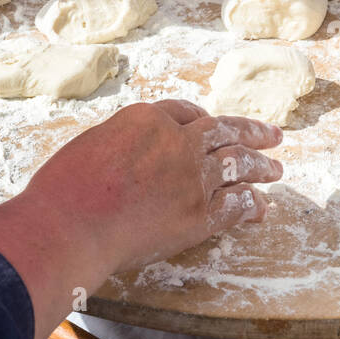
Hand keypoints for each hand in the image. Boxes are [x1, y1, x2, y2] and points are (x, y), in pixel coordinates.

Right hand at [0, 99, 282, 338]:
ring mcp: (193, 177)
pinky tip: (263, 207)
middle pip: (223, 131)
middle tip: (273, 135)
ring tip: (277, 169)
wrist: (69, 226)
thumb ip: (117, 146)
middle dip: (251, 133)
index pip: (185, 112)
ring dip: (262, 166)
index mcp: (146, 118)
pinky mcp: (200, 213)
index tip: (212, 125)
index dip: (202, 120)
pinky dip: (253, 205)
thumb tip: (123, 157)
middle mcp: (177, 141)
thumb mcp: (88, 148)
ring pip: (238, 164)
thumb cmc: (62, 192)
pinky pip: (236, 205)